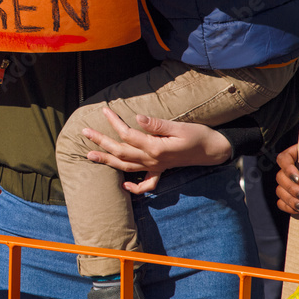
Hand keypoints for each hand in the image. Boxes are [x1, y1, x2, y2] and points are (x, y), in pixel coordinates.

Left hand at [82, 107, 232, 194]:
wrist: (214, 150)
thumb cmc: (198, 135)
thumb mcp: (179, 126)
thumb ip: (157, 124)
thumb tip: (137, 118)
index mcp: (156, 148)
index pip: (128, 135)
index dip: (114, 122)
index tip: (104, 110)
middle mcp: (153, 160)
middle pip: (121, 152)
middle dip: (100, 142)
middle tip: (84, 132)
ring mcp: (156, 167)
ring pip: (127, 166)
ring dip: (107, 160)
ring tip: (89, 155)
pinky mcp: (161, 170)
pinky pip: (147, 184)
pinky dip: (135, 188)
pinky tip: (124, 187)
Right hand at [276, 142, 298, 218]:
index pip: (283, 158)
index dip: (287, 168)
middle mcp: (295, 170)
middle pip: (280, 177)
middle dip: (291, 189)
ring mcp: (293, 186)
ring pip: (280, 190)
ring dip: (290, 200)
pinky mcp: (294, 199)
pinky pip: (282, 203)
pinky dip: (288, 207)